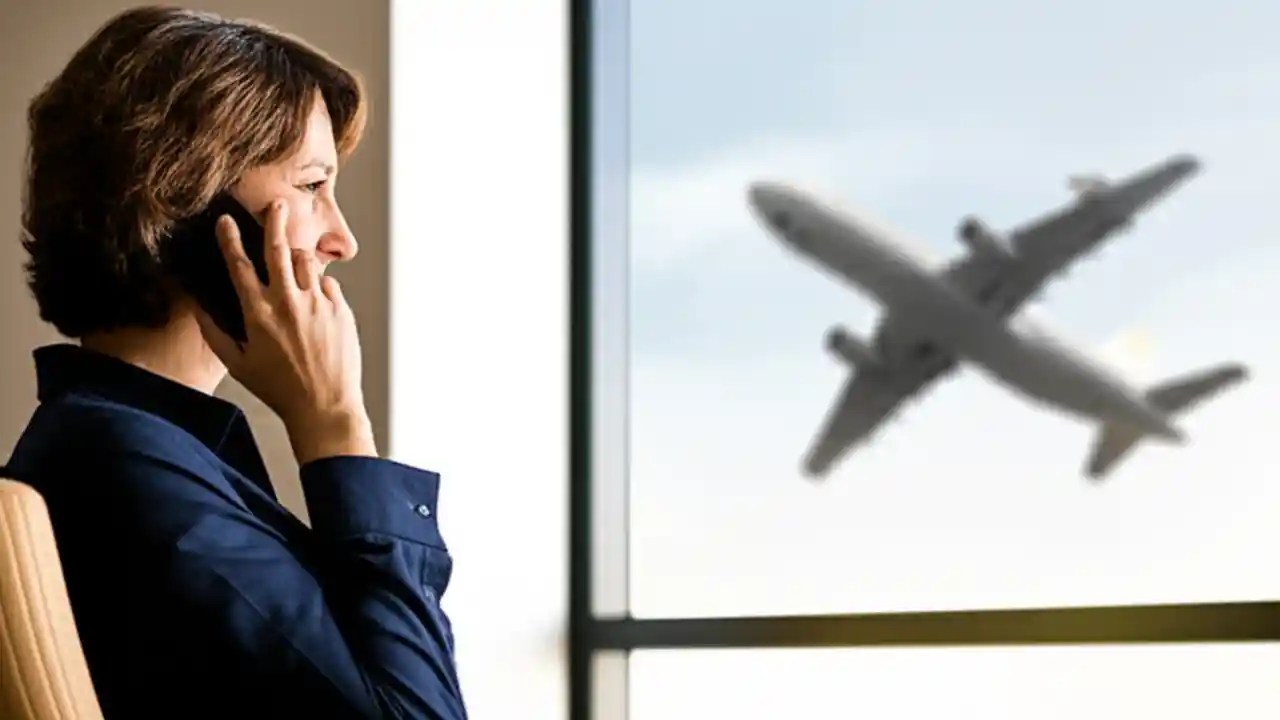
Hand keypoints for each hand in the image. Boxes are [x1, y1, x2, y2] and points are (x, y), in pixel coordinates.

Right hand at [195, 199, 377, 463]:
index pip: (238, 265)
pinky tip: (314, 308)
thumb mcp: (237, 365)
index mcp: (258, 314)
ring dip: (298, 260)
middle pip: (279, 248)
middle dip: (275, 220)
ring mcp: (317, 304)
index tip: (225, 220)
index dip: (229, 239)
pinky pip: (328, 285)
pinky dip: (319, 289)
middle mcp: (288, 303)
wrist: (324, 406)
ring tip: (294, 270)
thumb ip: (215, 334)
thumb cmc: (278, 389)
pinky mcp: (341, 310)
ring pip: (307, 262)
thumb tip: (197, 308)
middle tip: (277, 203)